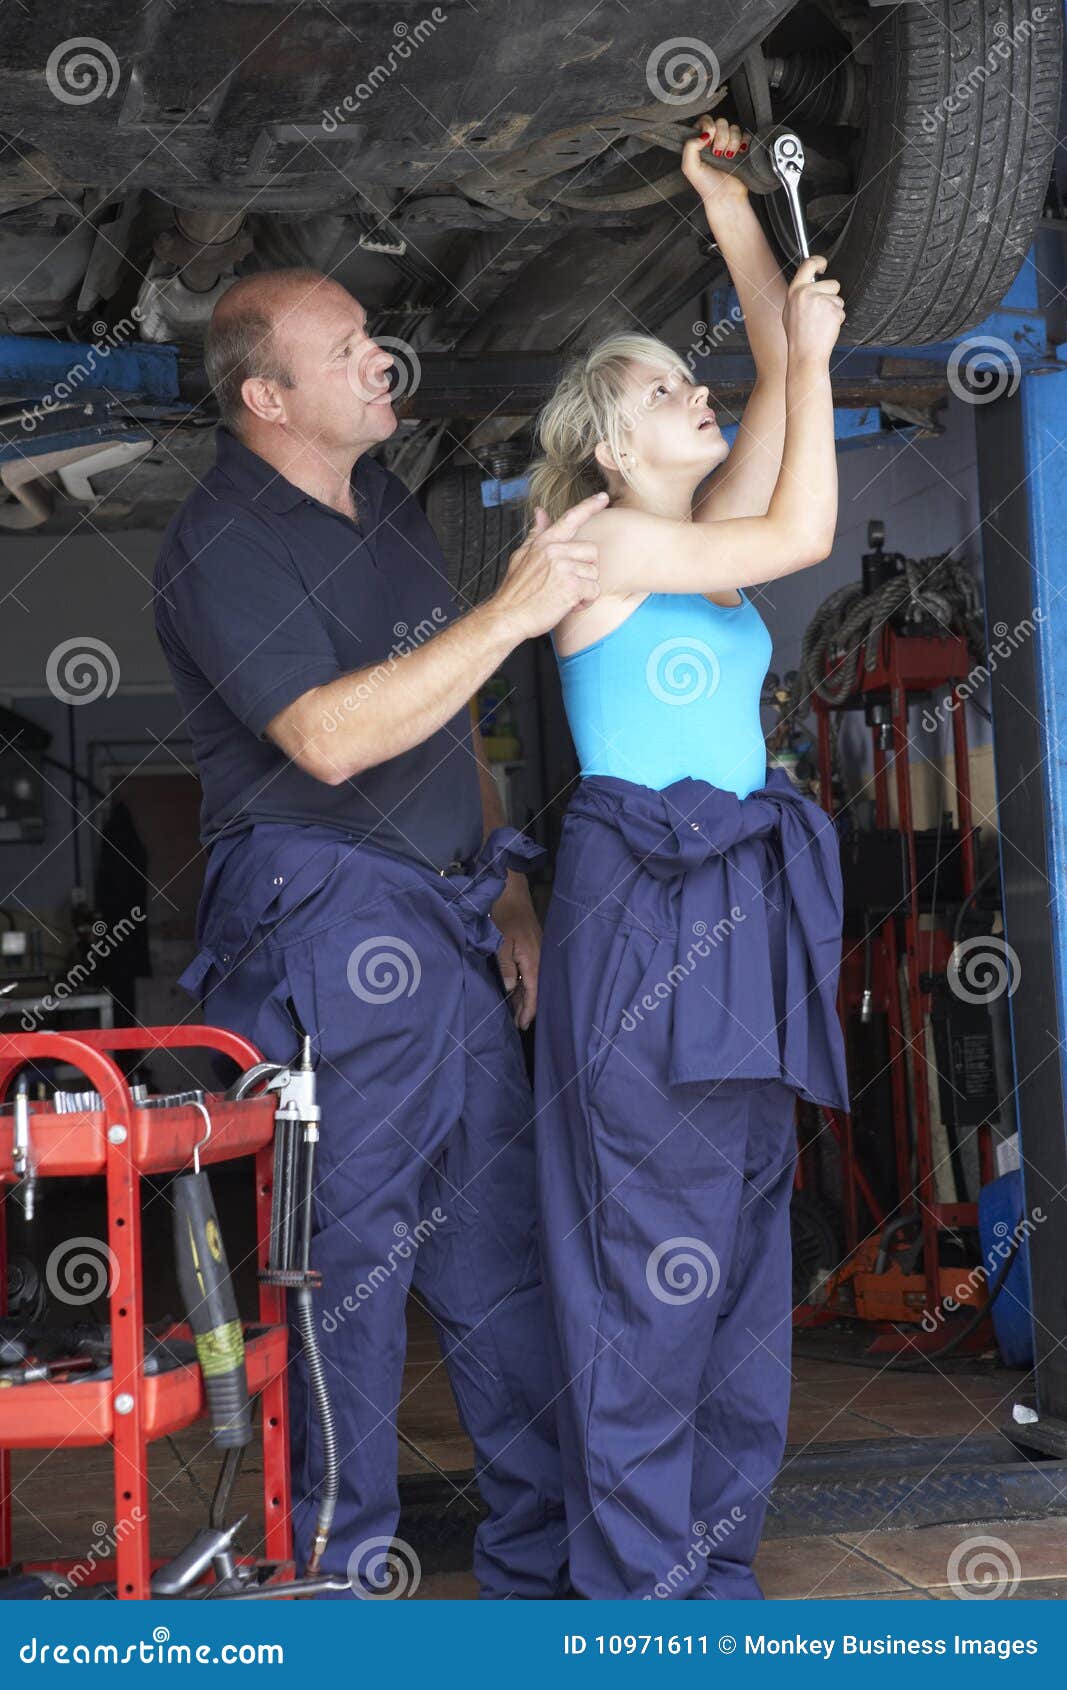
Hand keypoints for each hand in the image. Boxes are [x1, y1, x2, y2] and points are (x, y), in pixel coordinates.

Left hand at [492, 880, 540, 1028]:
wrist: (511, 890)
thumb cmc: (503, 914)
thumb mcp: (500, 941)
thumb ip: (505, 966)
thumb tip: (511, 989)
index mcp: (533, 959)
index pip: (534, 992)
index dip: (528, 1010)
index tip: (522, 1026)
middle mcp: (538, 958)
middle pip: (536, 990)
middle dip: (527, 1008)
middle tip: (517, 1025)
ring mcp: (536, 952)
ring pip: (533, 981)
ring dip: (524, 997)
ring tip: (515, 1013)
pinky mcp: (531, 947)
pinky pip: (530, 972)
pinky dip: (524, 984)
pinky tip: (515, 991)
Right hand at [493, 490, 605, 640]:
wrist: (507, 617)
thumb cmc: (515, 592)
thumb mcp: (521, 556)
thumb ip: (536, 534)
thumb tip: (540, 512)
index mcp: (544, 543)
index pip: (570, 519)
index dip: (589, 506)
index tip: (603, 497)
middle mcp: (555, 551)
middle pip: (592, 552)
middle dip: (585, 571)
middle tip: (568, 585)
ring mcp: (564, 567)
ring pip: (594, 574)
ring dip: (584, 589)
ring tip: (564, 597)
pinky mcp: (571, 586)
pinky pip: (594, 591)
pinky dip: (585, 602)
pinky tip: (568, 605)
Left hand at [681, 114, 751, 211]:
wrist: (726, 197)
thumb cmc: (707, 186)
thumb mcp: (690, 168)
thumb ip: (689, 147)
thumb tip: (704, 134)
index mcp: (700, 142)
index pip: (705, 120)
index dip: (708, 126)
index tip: (708, 140)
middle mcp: (714, 141)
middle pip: (721, 122)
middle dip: (721, 138)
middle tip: (718, 154)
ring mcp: (729, 143)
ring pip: (734, 128)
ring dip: (732, 143)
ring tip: (728, 158)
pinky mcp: (742, 147)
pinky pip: (746, 135)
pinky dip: (743, 144)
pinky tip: (738, 155)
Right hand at [782, 255, 845, 363]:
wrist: (805, 355)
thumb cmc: (798, 337)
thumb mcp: (790, 311)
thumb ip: (800, 295)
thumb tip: (810, 282)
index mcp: (794, 292)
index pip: (807, 265)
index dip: (818, 261)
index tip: (823, 264)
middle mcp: (806, 293)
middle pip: (831, 283)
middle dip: (831, 295)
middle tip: (822, 311)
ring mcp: (821, 301)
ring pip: (838, 298)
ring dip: (834, 309)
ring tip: (821, 323)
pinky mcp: (833, 310)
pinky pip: (841, 310)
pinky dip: (836, 319)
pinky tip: (826, 328)